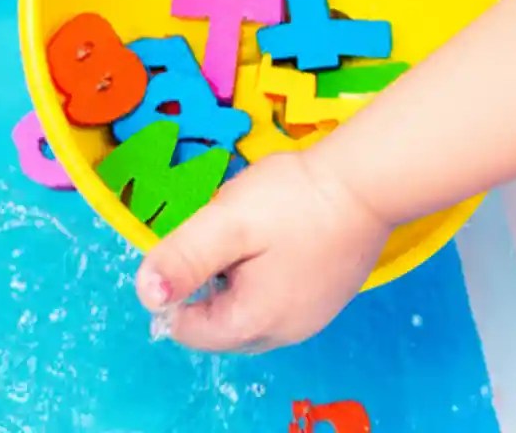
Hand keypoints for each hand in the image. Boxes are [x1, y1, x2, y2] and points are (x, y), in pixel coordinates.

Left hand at [133, 151, 391, 352]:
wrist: (369, 182)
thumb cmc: (298, 200)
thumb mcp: (227, 221)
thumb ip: (183, 258)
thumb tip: (146, 295)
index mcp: (254, 322)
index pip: (187, 330)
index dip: (177, 288)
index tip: (196, 243)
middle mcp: (285, 332)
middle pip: (219, 324)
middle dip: (210, 282)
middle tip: (226, 234)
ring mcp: (310, 317)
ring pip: (248, 309)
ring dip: (237, 277)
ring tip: (253, 232)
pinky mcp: (327, 297)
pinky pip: (278, 297)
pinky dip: (265, 273)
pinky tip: (278, 236)